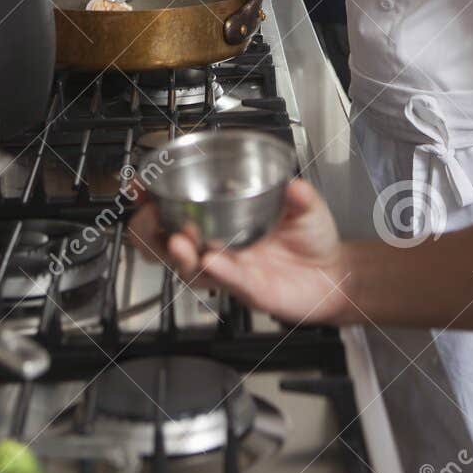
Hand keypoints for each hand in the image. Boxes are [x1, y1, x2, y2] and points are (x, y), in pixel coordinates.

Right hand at [127, 179, 349, 322]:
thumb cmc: (310, 238)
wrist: (334, 275)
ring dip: (179, 253)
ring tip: (178, 241)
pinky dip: (217, 270)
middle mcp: (215, 244)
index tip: (138, 184)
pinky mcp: (246, 290)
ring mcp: (228, 269)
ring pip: (187, 267)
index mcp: (219, 217)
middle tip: (151, 216)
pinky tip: (212, 260)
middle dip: (148, 229)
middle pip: (162, 241)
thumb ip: (300, 195)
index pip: (174, 205)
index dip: (149, 196)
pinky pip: (225, 281)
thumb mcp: (306, 205)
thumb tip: (293, 183)